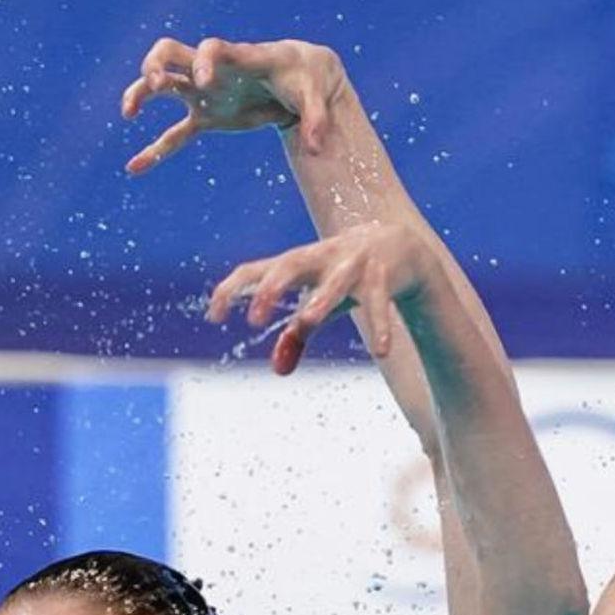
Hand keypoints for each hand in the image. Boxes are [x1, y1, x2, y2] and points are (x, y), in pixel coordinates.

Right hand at [121, 35, 345, 173]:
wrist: (300, 81)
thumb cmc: (307, 80)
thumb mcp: (316, 96)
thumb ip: (316, 119)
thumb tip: (318, 147)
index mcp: (239, 59)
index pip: (212, 48)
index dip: (203, 58)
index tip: (203, 78)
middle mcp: (213, 72)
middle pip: (170, 53)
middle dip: (156, 65)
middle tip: (154, 84)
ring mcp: (205, 94)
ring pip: (162, 87)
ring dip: (140, 94)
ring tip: (128, 113)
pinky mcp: (207, 117)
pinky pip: (174, 135)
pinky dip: (155, 151)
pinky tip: (133, 168)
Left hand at [206, 221, 433, 375]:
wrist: (400, 244)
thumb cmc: (347, 275)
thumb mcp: (320, 302)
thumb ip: (298, 335)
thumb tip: (278, 371)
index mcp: (298, 262)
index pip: (256, 270)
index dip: (232, 289)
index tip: (214, 316)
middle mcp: (321, 258)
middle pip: (290, 265)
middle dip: (272, 288)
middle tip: (255, 319)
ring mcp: (353, 264)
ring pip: (334, 283)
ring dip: (321, 301)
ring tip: (307, 321)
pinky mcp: (383, 275)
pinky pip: (379, 301)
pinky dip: (381, 324)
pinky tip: (381, 350)